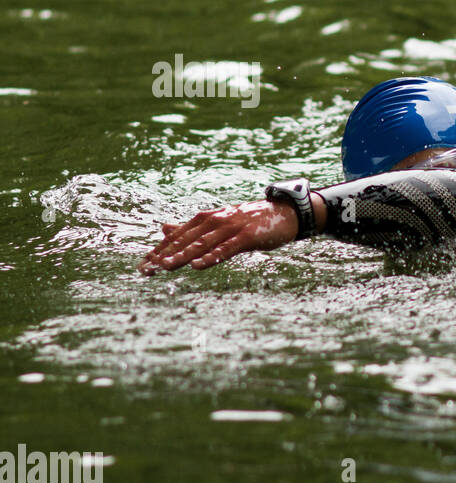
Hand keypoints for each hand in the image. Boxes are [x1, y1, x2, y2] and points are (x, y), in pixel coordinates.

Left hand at [138, 199, 298, 274]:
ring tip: (164, 267)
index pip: (178, 236)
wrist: (284, 213)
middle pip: (185, 240)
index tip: (144, 264)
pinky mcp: (245, 237)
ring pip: (201, 244)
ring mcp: (230, 228)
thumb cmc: (250, 221)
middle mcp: (215, 221)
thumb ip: (191, 228)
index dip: (160, 250)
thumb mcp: (218, 222)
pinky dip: (210, 257)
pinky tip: (197, 265)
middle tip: (146, 269)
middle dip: (165, 255)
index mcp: (206, 218)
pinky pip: (225, 249)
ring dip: (182, 256)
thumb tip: (164, 229)